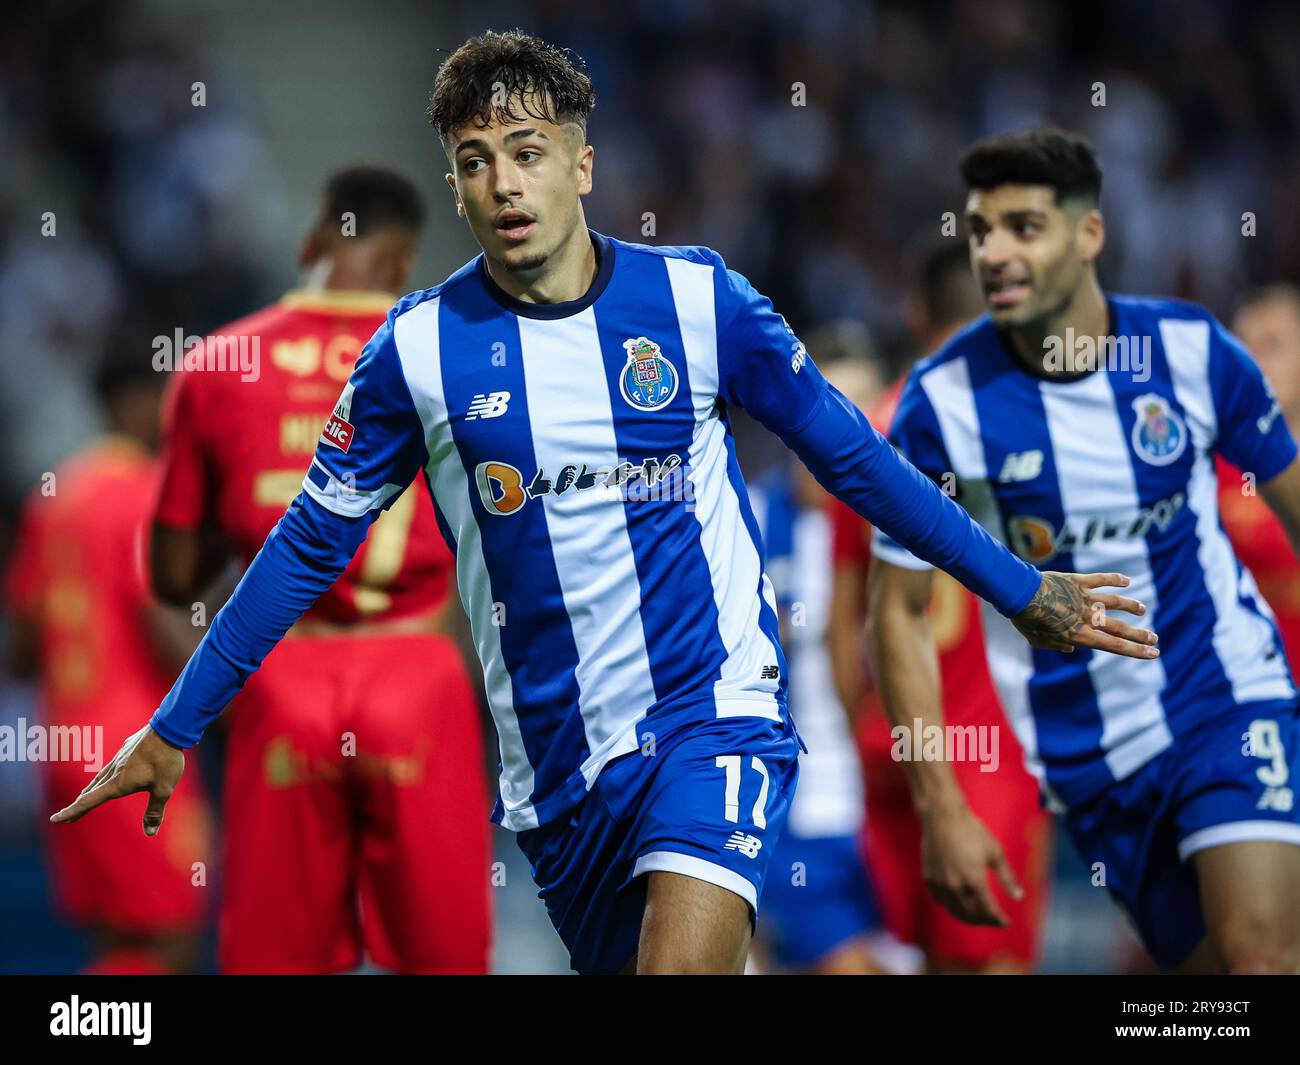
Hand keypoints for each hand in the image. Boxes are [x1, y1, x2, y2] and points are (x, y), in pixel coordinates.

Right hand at [50, 725, 184, 836]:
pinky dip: (103, 776)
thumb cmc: (166, 760)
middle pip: (91, 791)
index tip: (55, 819)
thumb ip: (155, 811)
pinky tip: (108, 774)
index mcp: (119, 783)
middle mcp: (114, 771)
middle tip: (65, 817)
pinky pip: (110, 766)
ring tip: (82, 797)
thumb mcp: (164, 789)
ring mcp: (119, 758)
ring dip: (89, 790)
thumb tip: (149, 834)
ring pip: (99, 778)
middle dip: (78, 805)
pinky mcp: (126, 749)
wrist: (168, 727)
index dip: (72, 812)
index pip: (90, 801)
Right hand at [921, 801, 1022, 926]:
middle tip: (993, 920)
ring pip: (954, 911)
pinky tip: (957, 902)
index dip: (999, 919)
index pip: (989, 911)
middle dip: (985, 921)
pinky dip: (950, 905)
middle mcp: (956, 886)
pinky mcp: (929, 878)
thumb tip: (1019, 897)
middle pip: (972, 915)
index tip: (1006, 922)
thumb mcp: (995, 852)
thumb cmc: (972, 831)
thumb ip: (1007, 877)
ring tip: (977, 917)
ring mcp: (940, 883)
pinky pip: (940, 900)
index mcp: (975, 880)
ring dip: (968, 918)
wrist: (942, 816)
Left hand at [1013, 572, 1157, 658]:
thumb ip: (1057, 646)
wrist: (1020, 594)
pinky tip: (1126, 581)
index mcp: (1080, 635)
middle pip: (1120, 627)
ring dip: (1131, 606)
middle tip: (1154, 637)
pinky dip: (1115, 579)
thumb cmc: (1026, 620)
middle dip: (1140, 634)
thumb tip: (1070, 649)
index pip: (1114, 645)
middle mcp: (1087, 618)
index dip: (1136, 650)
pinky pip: (1101, 579)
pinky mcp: (1079, 581)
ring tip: (1142, 609)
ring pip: (1116, 602)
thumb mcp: (1040, 641)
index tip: (1153, 652)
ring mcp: (1085, 598)